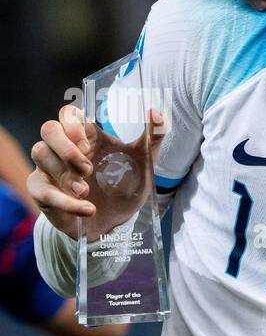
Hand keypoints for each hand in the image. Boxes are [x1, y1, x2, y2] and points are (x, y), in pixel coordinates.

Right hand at [30, 105, 165, 240]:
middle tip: (88, 168)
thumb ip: (152, 138)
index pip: (68, 113)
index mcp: (87, 136)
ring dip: (64, 173)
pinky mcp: (42, 190)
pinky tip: (87, 209)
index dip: (73, 123)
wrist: (115, 223)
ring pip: (39, 152)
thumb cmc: (124, 187)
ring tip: (85, 191)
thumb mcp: (144, 163)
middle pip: (49, 129)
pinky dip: (65, 201)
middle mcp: (64, 148)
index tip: (88, 145)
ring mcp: (50, 168)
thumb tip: (156, 113)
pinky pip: (42, 189)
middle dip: (67, 148)